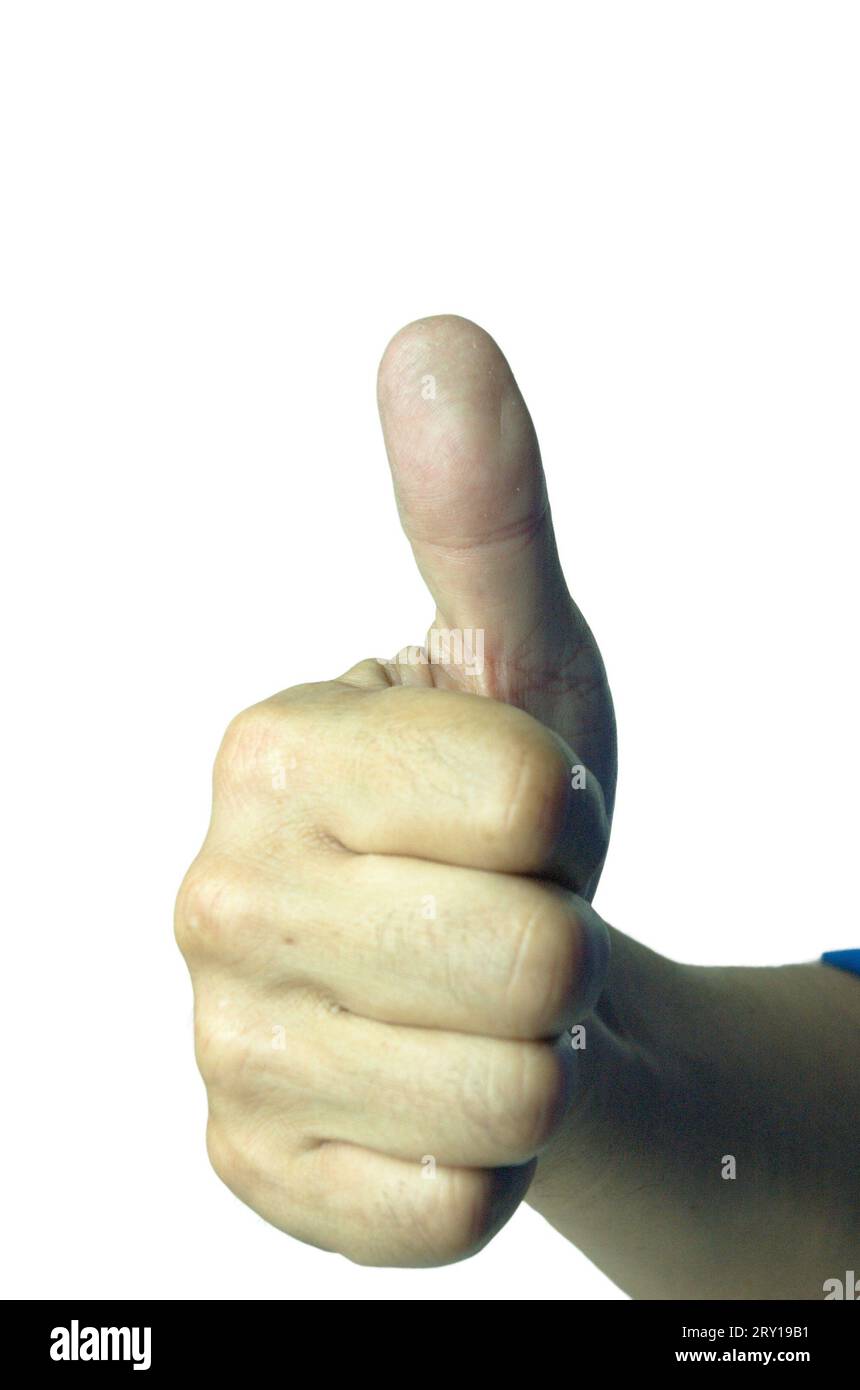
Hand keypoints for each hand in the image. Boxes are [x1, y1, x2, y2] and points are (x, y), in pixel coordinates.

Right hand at [175, 315, 616, 1264]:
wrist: (482, 982)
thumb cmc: (501, 816)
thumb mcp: (517, 656)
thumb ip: (482, 508)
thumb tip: (438, 338)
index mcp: (269, 749)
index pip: (527, 803)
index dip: (562, 813)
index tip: (514, 815)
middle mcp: (213, 897)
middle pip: (527, 957)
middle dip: (555, 940)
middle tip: (496, 917)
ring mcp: (225, 1048)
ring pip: (506, 1090)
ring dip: (530, 1052)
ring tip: (470, 1007)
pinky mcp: (257, 1172)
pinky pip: (448, 1204)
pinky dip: (483, 1160)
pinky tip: (430, 1094)